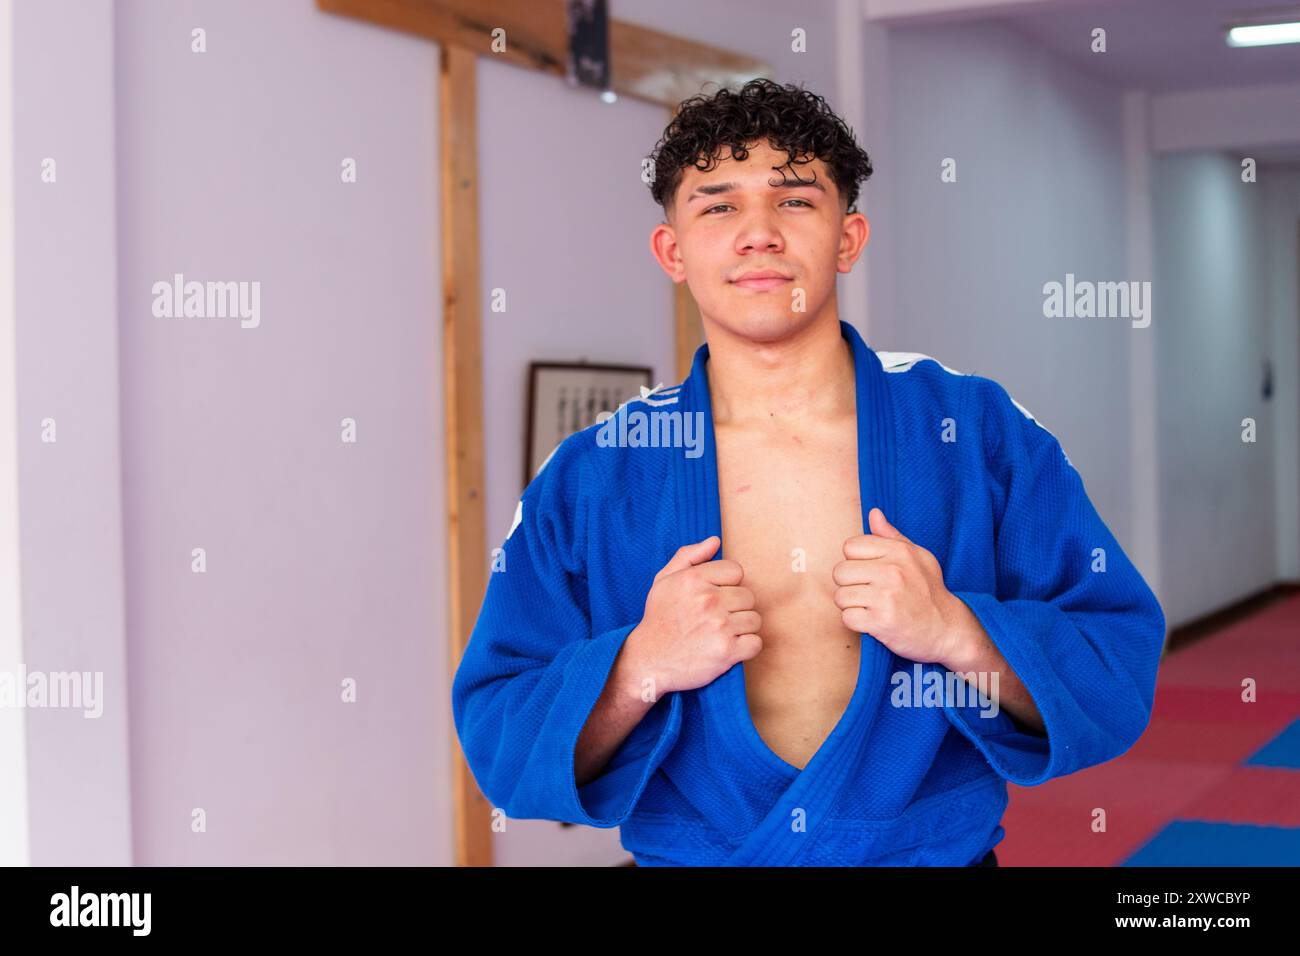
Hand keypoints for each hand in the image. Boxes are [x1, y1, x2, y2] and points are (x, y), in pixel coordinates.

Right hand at [623, 537, 762, 695]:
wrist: (648, 660)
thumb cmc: (658, 619)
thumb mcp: (664, 581)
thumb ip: (689, 556)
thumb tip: (715, 541)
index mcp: (693, 579)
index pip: (736, 571)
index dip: (727, 584)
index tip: (714, 597)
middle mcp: (708, 600)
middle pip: (748, 596)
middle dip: (736, 607)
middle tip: (716, 619)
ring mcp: (719, 626)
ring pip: (754, 620)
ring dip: (742, 628)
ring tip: (721, 633)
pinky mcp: (726, 652)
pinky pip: (755, 643)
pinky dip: (746, 648)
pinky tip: (728, 648)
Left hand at [832, 508, 968, 664]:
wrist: (947, 629)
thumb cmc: (929, 591)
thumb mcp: (918, 557)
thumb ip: (892, 536)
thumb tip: (873, 513)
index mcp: (899, 552)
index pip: (850, 546)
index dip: (855, 561)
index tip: (870, 573)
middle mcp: (892, 572)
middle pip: (840, 572)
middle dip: (849, 585)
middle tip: (869, 593)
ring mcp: (886, 597)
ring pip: (840, 596)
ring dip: (851, 605)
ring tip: (871, 607)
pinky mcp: (881, 622)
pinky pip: (847, 618)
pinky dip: (856, 623)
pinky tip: (873, 621)